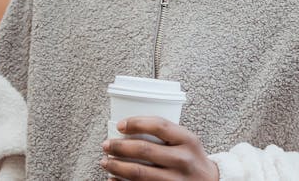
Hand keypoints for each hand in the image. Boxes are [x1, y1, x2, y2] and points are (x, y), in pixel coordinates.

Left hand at [100, 117, 218, 180]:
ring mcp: (176, 180)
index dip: (136, 123)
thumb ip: (166, 133)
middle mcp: (183, 160)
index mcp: (188, 140)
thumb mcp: (187, 140)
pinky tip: (113, 179)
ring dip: (116, 167)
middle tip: (106, 145)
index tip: (120, 125)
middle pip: (144, 150)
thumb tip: (126, 128)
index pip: (159, 126)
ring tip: (106, 162)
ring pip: (139, 173)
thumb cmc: (192, 158)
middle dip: (119, 147)